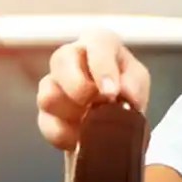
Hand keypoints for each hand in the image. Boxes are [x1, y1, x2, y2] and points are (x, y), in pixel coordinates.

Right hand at [36, 27, 150, 150]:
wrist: (115, 119)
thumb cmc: (125, 87)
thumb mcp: (137, 81)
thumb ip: (134, 84)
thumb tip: (124, 93)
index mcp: (98, 43)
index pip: (97, 44)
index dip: (103, 69)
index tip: (111, 93)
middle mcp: (70, 57)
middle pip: (60, 60)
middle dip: (78, 87)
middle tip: (97, 105)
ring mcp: (52, 83)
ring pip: (49, 95)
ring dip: (74, 115)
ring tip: (94, 124)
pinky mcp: (44, 111)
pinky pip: (47, 124)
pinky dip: (66, 135)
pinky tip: (82, 139)